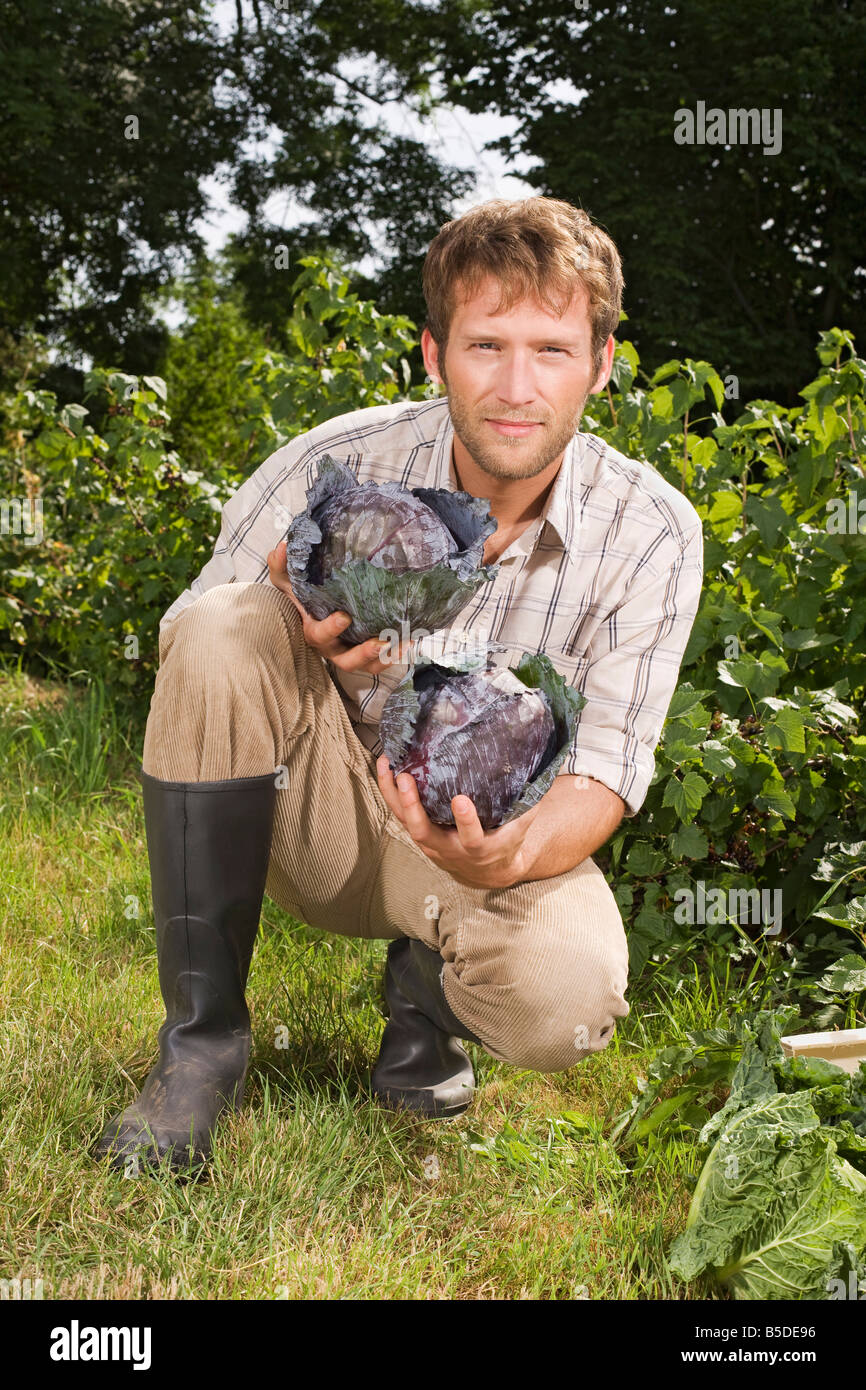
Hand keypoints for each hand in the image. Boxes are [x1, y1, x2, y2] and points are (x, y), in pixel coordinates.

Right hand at [267, 539, 409, 675]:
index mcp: (314, 631)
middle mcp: (334, 647)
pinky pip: (384, 661)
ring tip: (404, 641)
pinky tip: (413, 639)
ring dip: (387, 657)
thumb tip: (281, 546)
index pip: (318, 635)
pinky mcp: (369, 654)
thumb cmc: (304, 593)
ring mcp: (353, 652)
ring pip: (369, 666)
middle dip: (363, 654)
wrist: (320, 604)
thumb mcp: (289, 580)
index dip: (330, 629)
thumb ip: (282, 565)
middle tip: (380, 641)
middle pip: (347, 661)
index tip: (344, 616)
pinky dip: (398, 653)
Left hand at [375, 755, 540, 889]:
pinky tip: (385, 768)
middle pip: (424, 832)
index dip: (466, 822)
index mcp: (478, 849)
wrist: (488, 872)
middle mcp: (449, 849)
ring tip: (388, 766)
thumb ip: (528, 803)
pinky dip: (390, 793)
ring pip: (405, 822)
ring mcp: (430, 843)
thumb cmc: (506, 842)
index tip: (462, 801)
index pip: (471, 838)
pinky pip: (399, 814)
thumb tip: (540, 768)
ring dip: (394, 795)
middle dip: (413, 806)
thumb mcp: (521, 827)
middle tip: (406, 779)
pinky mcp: (418, 833)